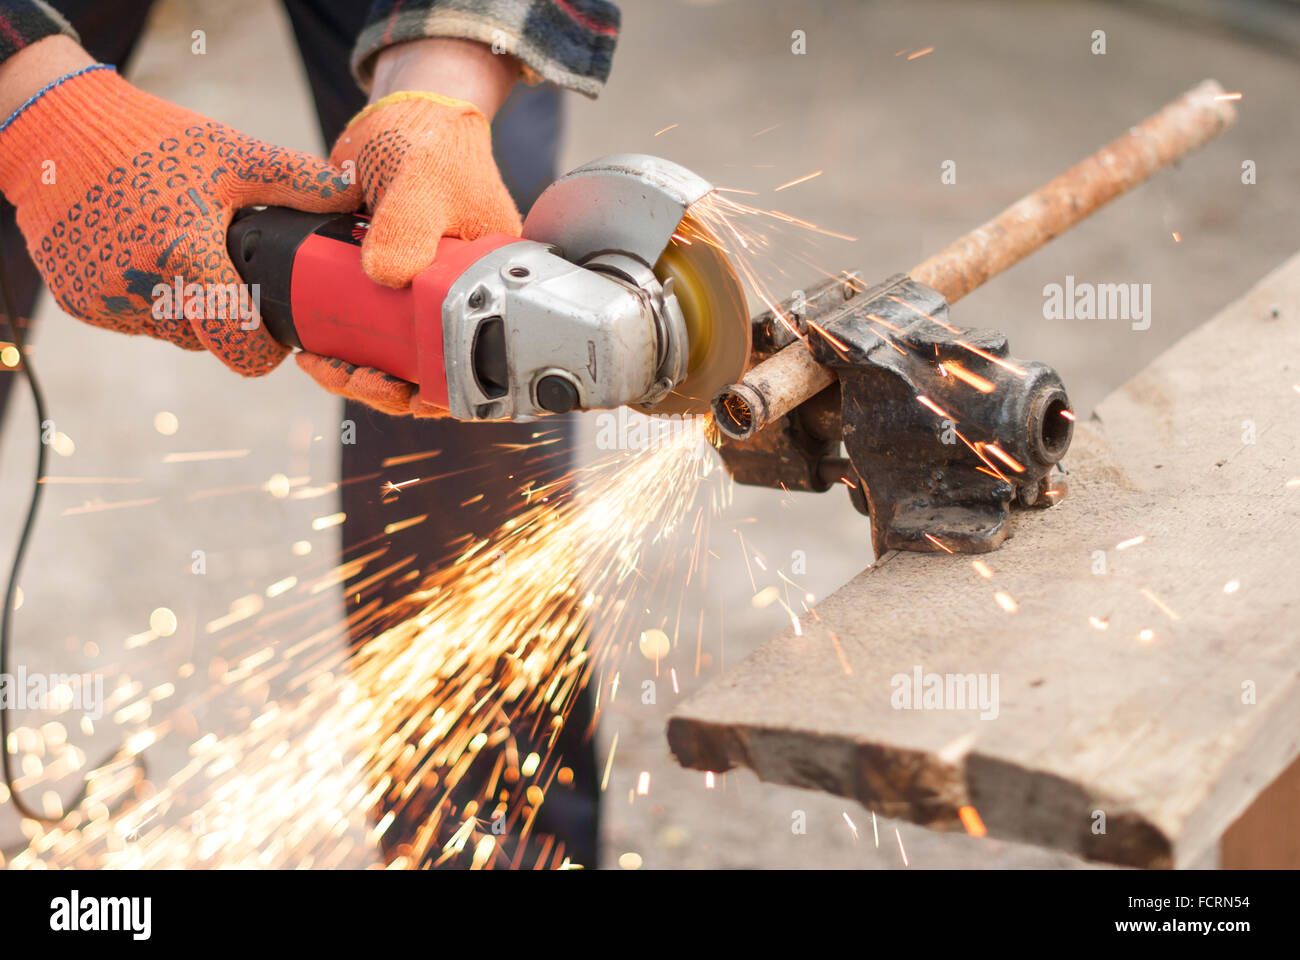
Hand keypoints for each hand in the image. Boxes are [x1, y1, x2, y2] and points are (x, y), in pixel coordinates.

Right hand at [0, 43, 359, 375]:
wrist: (51, 127)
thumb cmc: (152, 139)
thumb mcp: (231, 154)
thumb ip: (298, 182)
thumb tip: (358, 196)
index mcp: (184, 255)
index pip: (241, 345)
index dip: (266, 348)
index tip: (277, 330)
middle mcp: (139, 288)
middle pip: (209, 340)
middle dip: (226, 318)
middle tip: (229, 274)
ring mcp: (104, 300)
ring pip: (171, 332)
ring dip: (185, 307)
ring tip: (180, 250)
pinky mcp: (75, 302)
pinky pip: (133, 318)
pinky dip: (146, 297)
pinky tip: (142, 252)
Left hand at [297, 38, 522, 415]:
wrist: (403, 117)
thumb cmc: (434, 143)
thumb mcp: (423, 182)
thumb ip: (406, 227)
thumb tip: (386, 278)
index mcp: (494, 287)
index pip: (482, 363)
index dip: (440, 389)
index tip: (392, 384)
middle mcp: (464, 301)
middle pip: (435, 376)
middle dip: (386, 388)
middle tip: (344, 374)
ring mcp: (425, 299)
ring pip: (400, 365)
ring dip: (360, 374)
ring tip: (321, 362)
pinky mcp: (391, 292)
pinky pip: (373, 339)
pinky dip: (345, 350)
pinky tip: (315, 345)